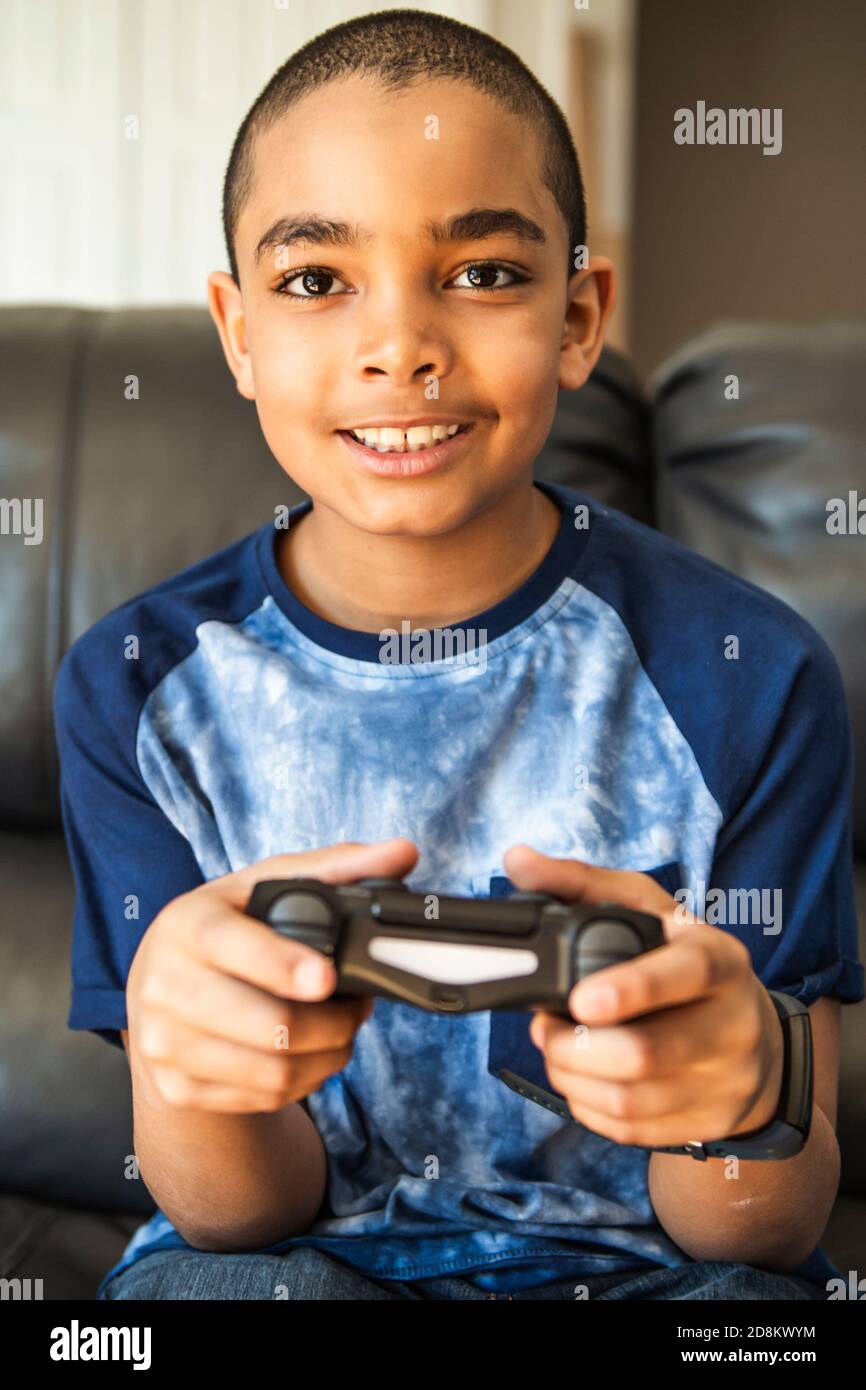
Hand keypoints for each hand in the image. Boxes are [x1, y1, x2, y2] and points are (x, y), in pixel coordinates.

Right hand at [126, 837, 418, 1112]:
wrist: (158, 987)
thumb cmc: (227, 926)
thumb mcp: (267, 887)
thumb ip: (337, 867)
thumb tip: (404, 852)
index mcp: (186, 925)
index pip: (232, 947)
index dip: (283, 966)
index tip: (327, 979)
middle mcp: (163, 986)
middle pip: (269, 1026)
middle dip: (333, 1024)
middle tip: (358, 1007)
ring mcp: (164, 1043)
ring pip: (274, 1072)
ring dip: (327, 1056)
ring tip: (340, 1031)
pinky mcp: (176, 1087)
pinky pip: (262, 1098)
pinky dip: (302, 1081)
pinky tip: (309, 1055)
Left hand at [503, 845, 784, 1148]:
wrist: (752, 1035)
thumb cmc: (683, 959)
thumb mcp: (647, 908)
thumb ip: (581, 883)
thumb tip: (518, 860)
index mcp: (719, 960)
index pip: (682, 977)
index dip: (631, 990)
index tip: (580, 999)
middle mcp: (732, 1024)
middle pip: (644, 1053)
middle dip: (572, 1045)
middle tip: (546, 1026)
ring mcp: (724, 1082)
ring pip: (629, 1100)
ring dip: (571, 1077)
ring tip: (556, 1048)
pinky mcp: (706, 1124)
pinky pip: (630, 1130)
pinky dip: (587, 1107)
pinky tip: (580, 1079)